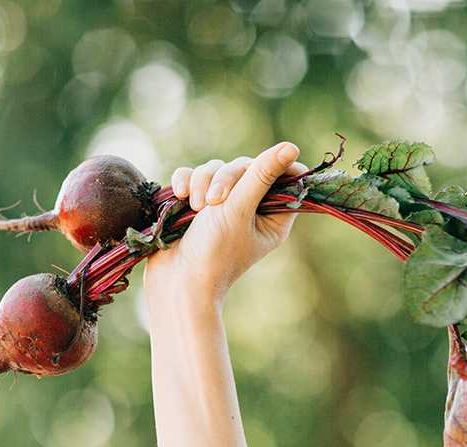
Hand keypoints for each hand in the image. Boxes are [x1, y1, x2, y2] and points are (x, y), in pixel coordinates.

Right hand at [144, 142, 306, 305]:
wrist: (175, 281)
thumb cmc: (214, 252)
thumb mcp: (239, 209)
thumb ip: (262, 175)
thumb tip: (292, 146)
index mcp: (272, 216)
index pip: (285, 179)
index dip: (274, 167)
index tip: (259, 168)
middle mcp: (249, 209)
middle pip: (244, 167)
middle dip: (225, 178)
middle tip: (214, 200)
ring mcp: (220, 206)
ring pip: (215, 169)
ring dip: (202, 181)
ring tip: (195, 206)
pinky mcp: (193, 203)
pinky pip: (192, 175)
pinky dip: (185, 182)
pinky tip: (180, 196)